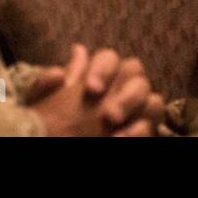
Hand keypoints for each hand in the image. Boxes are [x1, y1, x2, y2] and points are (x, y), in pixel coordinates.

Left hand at [29, 44, 164, 136]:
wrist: (59, 138)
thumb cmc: (51, 124)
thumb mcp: (43, 105)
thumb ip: (48, 86)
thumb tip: (64, 66)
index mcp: (99, 74)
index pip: (110, 58)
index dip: (103, 69)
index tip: (91, 89)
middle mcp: (121, 87)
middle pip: (136, 72)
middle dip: (124, 92)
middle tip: (108, 115)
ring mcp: (136, 109)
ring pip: (152, 97)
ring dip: (135, 109)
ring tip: (113, 125)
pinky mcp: (143, 128)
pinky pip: (153, 123)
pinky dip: (140, 130)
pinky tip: (119, 138)